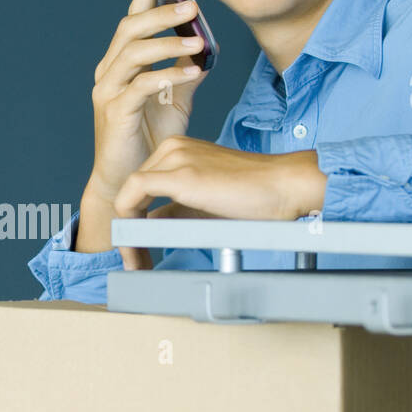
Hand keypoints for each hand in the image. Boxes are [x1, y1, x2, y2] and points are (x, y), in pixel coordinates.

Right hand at [77, 0, 213, 250]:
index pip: (132, 16)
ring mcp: (107, 91)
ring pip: (133, 53)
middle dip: (161, 13)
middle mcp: (109, 71)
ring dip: (167, 43)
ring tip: (197, 41)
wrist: (127, 180)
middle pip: (130, 29)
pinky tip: (191, 73)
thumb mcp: (175, 99)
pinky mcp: (115, 113)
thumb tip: (204, 48)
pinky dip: (167, 76)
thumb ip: (184, 71)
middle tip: (192, 6)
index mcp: (121, 62)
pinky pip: (140, 85)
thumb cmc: (147, 140)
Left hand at [113, 138, 326, 267]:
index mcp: (177, 151)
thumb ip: (174, 210)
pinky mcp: (179, 174)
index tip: (139, 250)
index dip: (134, 221)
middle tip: (136, 263)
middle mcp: (172, 148)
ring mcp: (174, 158)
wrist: (284, 186)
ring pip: (127, 195)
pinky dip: (127, 224)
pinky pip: (132, 195)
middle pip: (131, 192)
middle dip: (129, 231)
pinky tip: (135, 247)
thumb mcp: (204, 203)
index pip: (140, 187)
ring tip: (136, 262)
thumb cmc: (255, 195)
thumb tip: (150, 224)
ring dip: (127, 233)